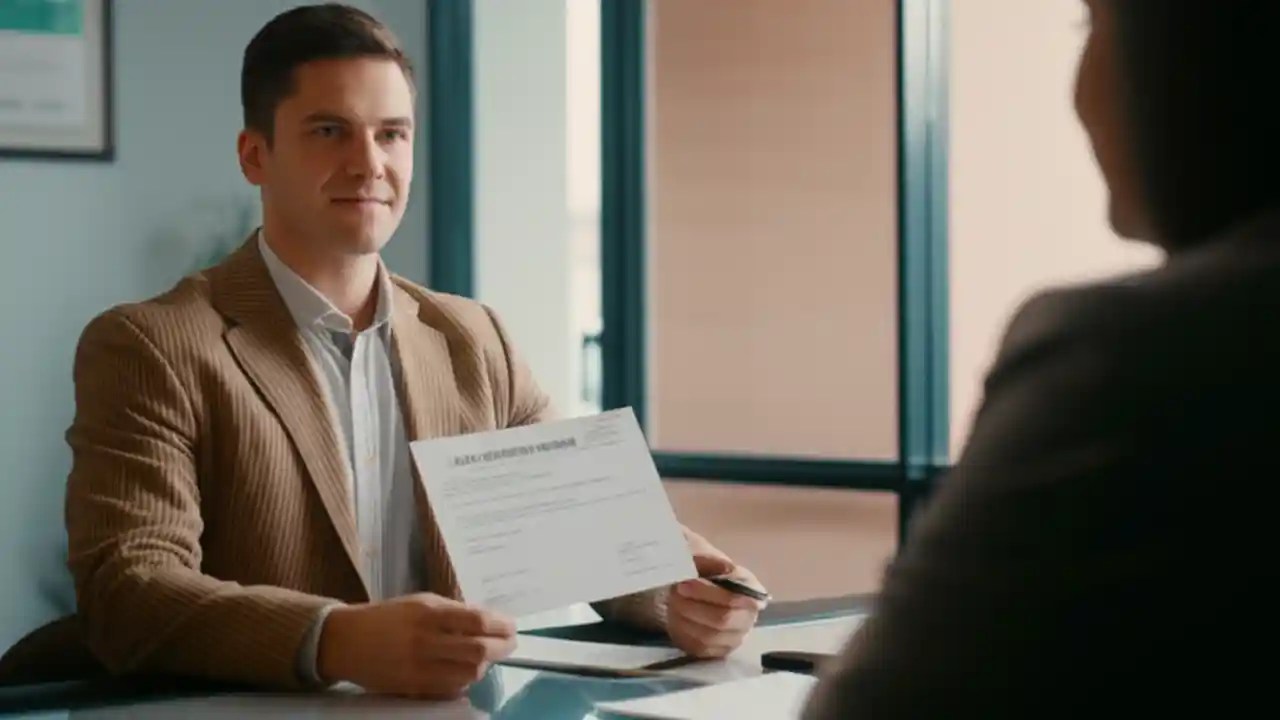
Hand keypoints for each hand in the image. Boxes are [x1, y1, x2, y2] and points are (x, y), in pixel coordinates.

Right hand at [317, 593, 515, 698]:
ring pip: (469, 673)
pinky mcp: (414, 688)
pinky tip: (465, 671)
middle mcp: (426, 641)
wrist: (346, 641)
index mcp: (429, 613)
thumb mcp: (420, 602)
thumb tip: (487, 621)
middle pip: (478, 651)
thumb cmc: (387, 616)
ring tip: (486, 657)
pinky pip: (451, 688)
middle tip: (510, 644)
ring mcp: (420, 668)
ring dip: (484, 665)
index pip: (478, 622)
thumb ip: (453, 612)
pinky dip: (464, 680)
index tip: (512, 627)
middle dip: (501, 648)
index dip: (501, 626)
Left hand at [666, 532, 765, 657]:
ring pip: (709, 636)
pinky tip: (675, 618)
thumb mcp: (704, 558)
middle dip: (694, 606)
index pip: (735, 599)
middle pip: (722, 620)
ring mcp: (735, 636)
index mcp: (752, 590)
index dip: (708, 593)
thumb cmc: (702, 570)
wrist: (694, 586)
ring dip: (686, 619)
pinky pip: (700, 648)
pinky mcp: (718, 650)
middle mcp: (748, 616)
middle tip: (674, 593)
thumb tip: (726, 567)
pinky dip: (684, 633)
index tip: (684, 584)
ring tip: (672, 603)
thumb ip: (712, 561)